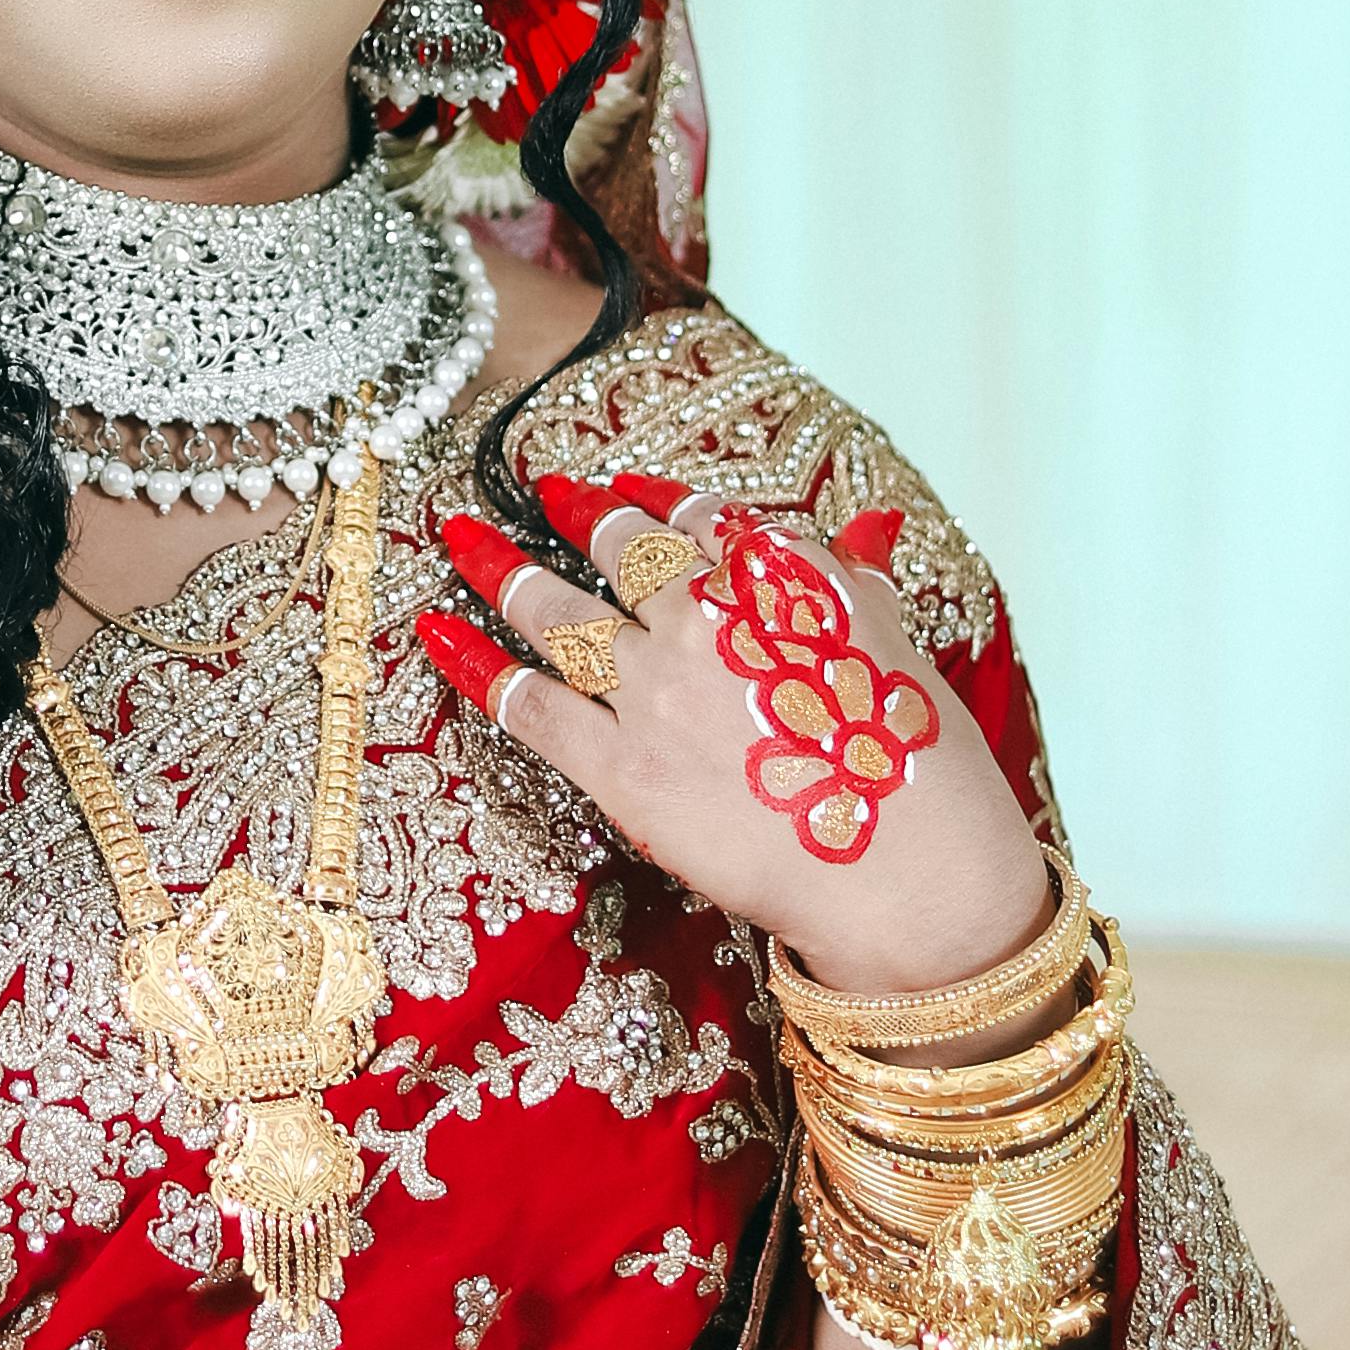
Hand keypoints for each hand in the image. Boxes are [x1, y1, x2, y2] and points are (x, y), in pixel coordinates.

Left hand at [417, 473, 1052, 998]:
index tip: (626, 487)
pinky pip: (529, 704)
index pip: (694, 517)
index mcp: (771, 578)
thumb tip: (863, 526)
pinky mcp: (621, 768)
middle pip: (616, 549)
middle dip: (571, 512)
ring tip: (463, 538)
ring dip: (500, 569)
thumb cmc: (912, 758)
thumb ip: (853, 575)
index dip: (651, 498)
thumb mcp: (890, 639)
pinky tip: (437, 634)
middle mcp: (702, 617)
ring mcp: (654, 690)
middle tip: (540, 491)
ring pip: (556, 614)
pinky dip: (476, 665)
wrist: (904, 862)